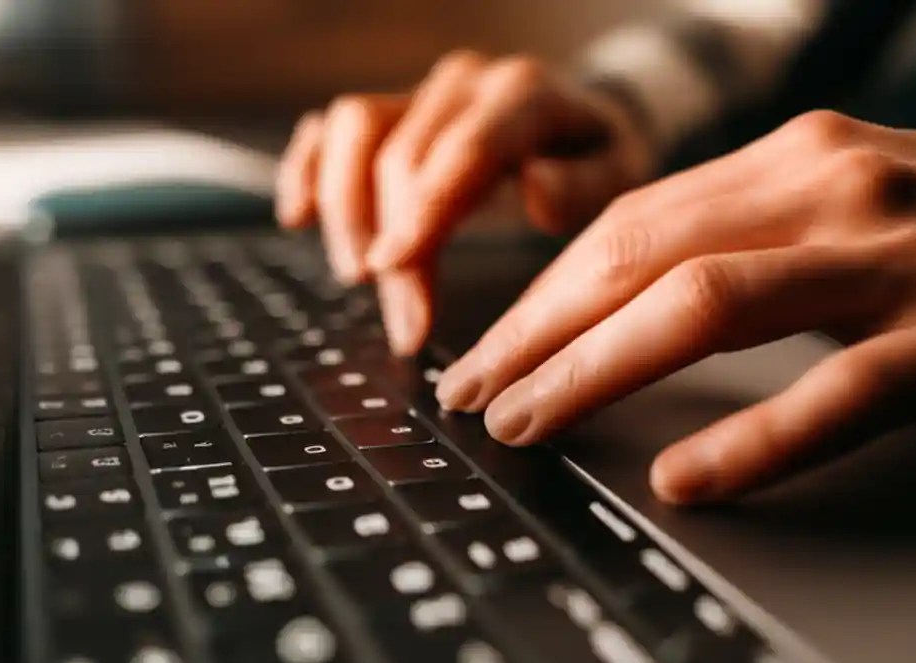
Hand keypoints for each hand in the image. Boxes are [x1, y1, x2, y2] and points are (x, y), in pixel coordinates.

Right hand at [275, 50, 654, 354]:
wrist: (583, 122)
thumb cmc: (597, 159)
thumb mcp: (618, 175)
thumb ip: (583, 184)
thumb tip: (537, 194)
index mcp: (523, 94)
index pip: (462, 148)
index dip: (421, 209)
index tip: (393, 268)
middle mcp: (463, 84)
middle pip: (400, 155)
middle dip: (394, 249)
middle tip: (406, 325)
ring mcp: (420, 93)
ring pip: (352, 130)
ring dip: (343, 209)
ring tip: (358, 277)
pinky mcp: (389, 112)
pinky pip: (329, 128)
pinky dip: (306, 169)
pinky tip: (297, 216)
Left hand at [435, 110, 915, 504]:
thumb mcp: (870, 202)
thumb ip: (762, 231)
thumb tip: (643, 295)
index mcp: (808, 154)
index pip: (632, 219)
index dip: (542, 288)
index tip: (487, 343)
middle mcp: (839, 186)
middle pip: (638, 255)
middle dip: (534, 330)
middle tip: (471, 394)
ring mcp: (902, 258)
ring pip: (705, 310)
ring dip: (595, 372)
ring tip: (527, 426)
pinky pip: (834, 392)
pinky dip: (750, 441)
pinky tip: (687, 480)